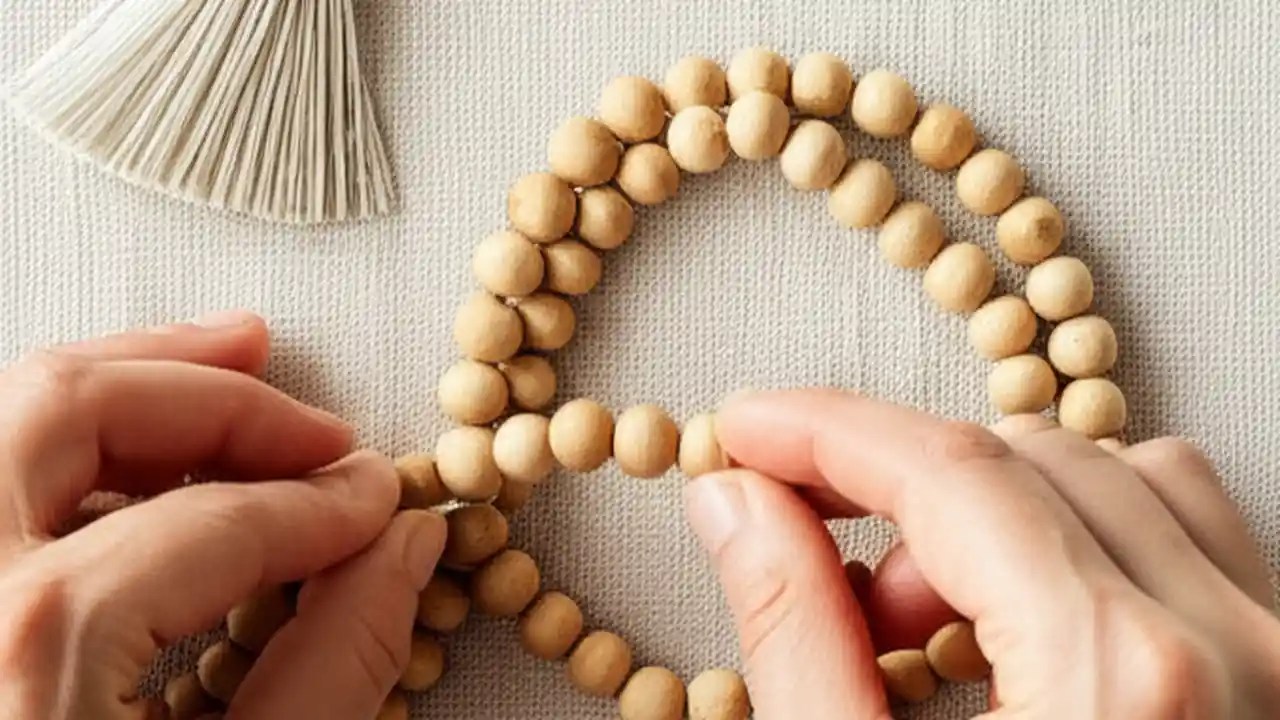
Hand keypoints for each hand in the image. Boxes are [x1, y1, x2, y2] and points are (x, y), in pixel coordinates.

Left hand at [0, 312, 444, 719]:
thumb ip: (331, 668)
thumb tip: (399, 552)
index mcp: (31, 643)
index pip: (210, 521)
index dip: (318, 501)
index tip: (372, 501)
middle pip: (69, 408)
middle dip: (213, 391)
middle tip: (307, 417)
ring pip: (9, 417)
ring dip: (133, 384)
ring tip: (229, 378)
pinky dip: (69, 445)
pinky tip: (143, 465)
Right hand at [684, 389, 1278, 718]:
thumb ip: (795, 639)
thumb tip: (736, 503)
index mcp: (1119, 678)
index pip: (947, 473)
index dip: (824, 433)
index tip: (749, 429)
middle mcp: (1232, 651)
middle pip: (1029, 458)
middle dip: (899, 489)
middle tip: (816, 556)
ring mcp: (1277, 662)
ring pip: (1127, 476)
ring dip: (1000, 509)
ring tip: (926, 615)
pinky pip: (1194, 535)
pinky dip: (1087, 537)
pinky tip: (1021, 621)